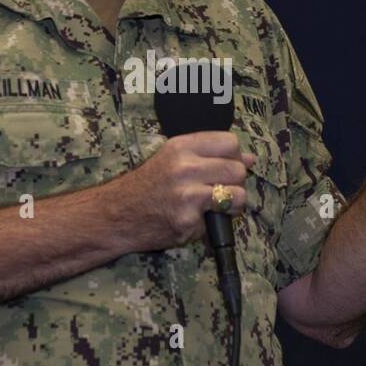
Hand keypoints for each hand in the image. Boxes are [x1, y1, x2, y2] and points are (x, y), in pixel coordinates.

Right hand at [119, 132, 256, 249]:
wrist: (116, 215)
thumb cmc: (147, 186)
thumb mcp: (173, 159)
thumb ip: (209, 155)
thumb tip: (250, 158)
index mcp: (181, 146)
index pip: (230, 142)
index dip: (234, 156)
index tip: (225, 167)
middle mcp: (185, 167)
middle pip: (237, 169)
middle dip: (236, 182)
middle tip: (219, 190)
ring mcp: (187, 194)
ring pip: (238, 195)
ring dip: (232, 204)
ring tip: (214, 206)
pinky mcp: (188, 220)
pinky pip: (220, 220)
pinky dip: (211, 223)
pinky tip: (192, 219)